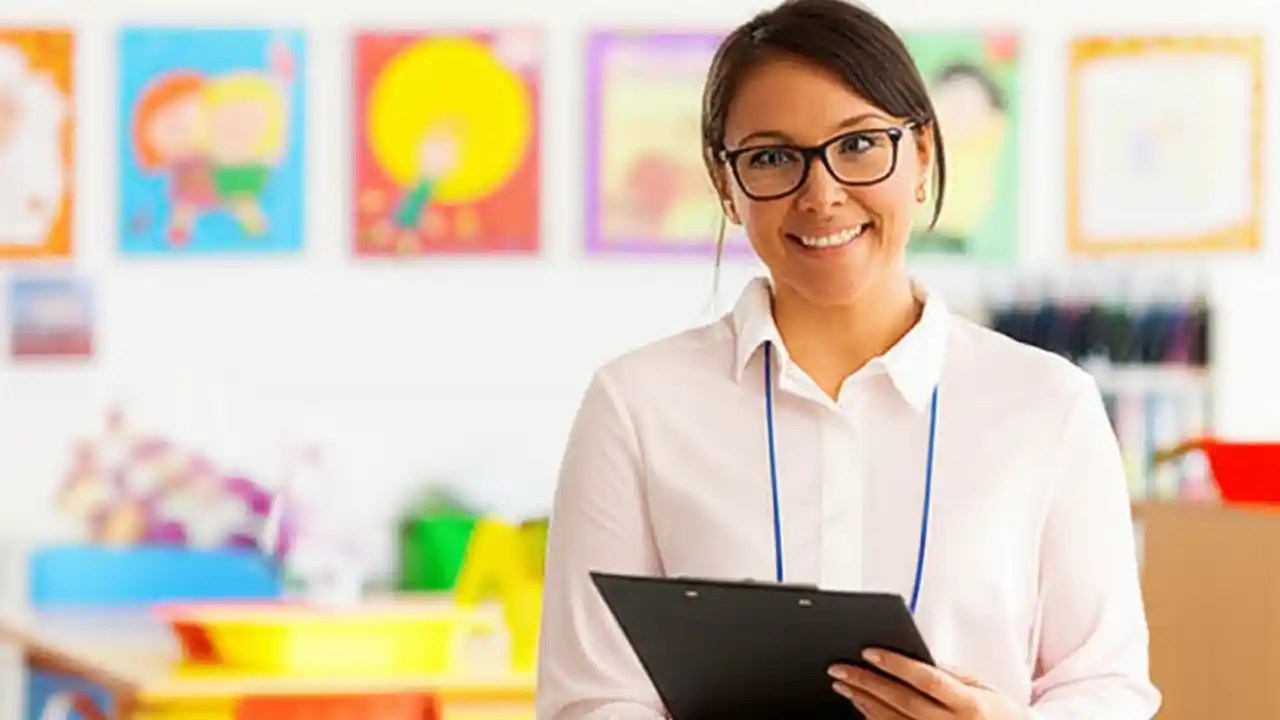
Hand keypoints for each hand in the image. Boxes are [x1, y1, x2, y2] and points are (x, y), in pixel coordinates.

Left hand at [828, 649, 1028, 718]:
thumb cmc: (1001, 715)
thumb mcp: (985, 688)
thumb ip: (953, 673)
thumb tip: (919, 656)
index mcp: (969, 704)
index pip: (926, 680)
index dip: (897, 665)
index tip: (869, 651)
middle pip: (902, 702)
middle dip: (867, 683)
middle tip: (840, 668)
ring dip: (865, 703)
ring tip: (844, 685)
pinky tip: (862, 707)